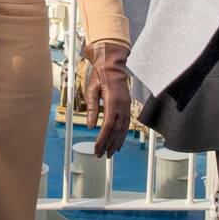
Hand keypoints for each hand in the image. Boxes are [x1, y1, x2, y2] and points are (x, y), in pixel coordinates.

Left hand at [82, 40, 131, 155]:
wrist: (113, 64)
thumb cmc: (100, 75)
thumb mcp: (91, 90)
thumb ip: (91, 109)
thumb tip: (90, 126)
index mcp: (112, 101)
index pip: (108, 126)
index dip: (102, 139)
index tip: (97, 149)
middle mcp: (122, 105)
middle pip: (116, 130)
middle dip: (108, 144)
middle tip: (101, 155)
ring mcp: (127, 106)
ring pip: (123, 129)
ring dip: (116, 142)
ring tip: (110, 153)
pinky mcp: (128, 106)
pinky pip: (126, 123)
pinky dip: (122, 134)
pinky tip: (118, 141)